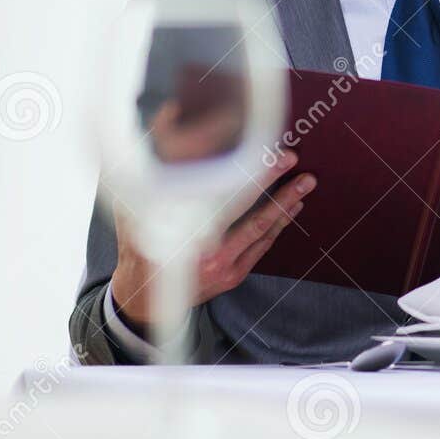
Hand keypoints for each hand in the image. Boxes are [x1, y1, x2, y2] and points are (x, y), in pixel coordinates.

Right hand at [109, 149, 315, 329]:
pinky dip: (279, 224)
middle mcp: (205, 254)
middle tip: (292, 160)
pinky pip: (263, 246)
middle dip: (276, 186)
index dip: (249, 176)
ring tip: (305, 182)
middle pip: (251, 215)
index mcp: (181, 238)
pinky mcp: (234, 276)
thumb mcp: (134, 215)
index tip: (266, 155)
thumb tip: (163, 141)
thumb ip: (148, 185)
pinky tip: (293, 207)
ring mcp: (222, 267)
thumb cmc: (138, 248)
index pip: (223, 200)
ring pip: (262, 230)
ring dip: (286, 204)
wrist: (144, 298)